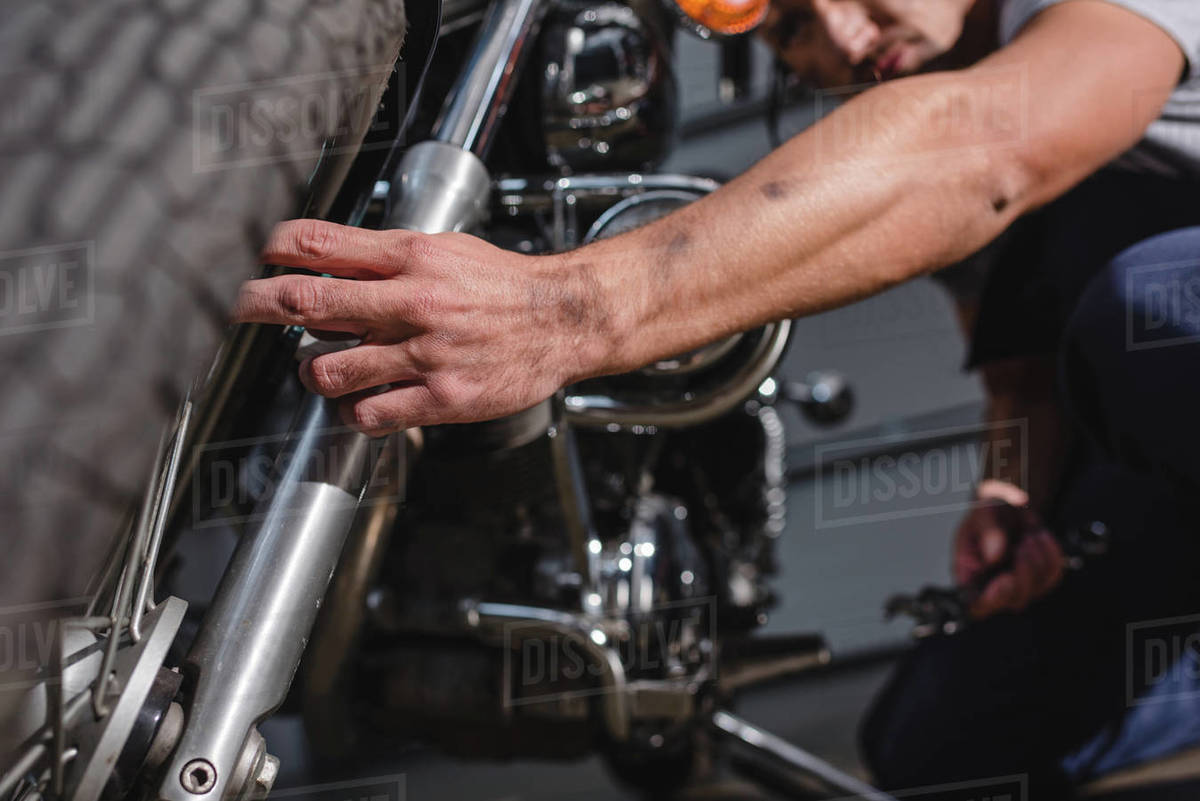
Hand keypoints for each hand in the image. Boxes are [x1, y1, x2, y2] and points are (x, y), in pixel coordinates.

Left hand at [232, 220, 619, 434]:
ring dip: (312, 372)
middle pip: (309, 302)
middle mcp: (414, 302)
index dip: (272, 250)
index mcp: (412, 258)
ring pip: (331, 370)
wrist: (563, 319)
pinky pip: (372, 413)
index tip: (252, 259)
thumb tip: (325, 263)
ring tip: (320, 370)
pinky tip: (365, 402)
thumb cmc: (502, 285)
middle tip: (237, 310)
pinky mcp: (443, 397)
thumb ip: (386, 258)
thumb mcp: (444, 250)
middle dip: (256, 305)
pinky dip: (355, 411)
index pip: (322, 244)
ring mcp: (427, 353)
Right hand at [952, 479, 1064, 618]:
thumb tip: (994, 554)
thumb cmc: (989, 511)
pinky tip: (1039, 538)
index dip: (993, 599)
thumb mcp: (981, 512)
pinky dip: (1051, 554)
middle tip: (1021, 545)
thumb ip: (987, 531)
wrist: (1008, 504)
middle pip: (1014, 600)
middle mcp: (992, 584)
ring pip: (1038, 588)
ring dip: (1038, 558)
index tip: (1005, 578)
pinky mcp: (1039, 578)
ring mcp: (1018, 584)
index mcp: (969, 573)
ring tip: (1028, 536)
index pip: (977, 604)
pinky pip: (1053, 575)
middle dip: (1024, 571)